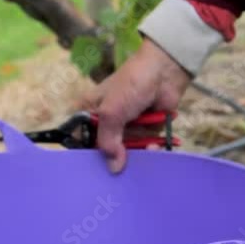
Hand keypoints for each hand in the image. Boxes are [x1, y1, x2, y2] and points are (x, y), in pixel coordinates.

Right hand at [80, 37, 191, 172]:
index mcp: (89, 112)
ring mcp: (126, 126)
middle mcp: (105, 121)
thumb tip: (113, 169)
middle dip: (113, 158)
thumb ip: (107, 142)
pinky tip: (154, 148)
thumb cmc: (129, 86)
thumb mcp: (111, 112)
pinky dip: (150, 148)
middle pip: (103, 149)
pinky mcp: (146, 129)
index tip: (91, 171)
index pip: (80, 138)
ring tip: (144, 152)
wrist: (164, 72)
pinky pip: (144, 146)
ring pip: (125, 150)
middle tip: (119, 168)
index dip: (85, 154)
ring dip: (135, 154)